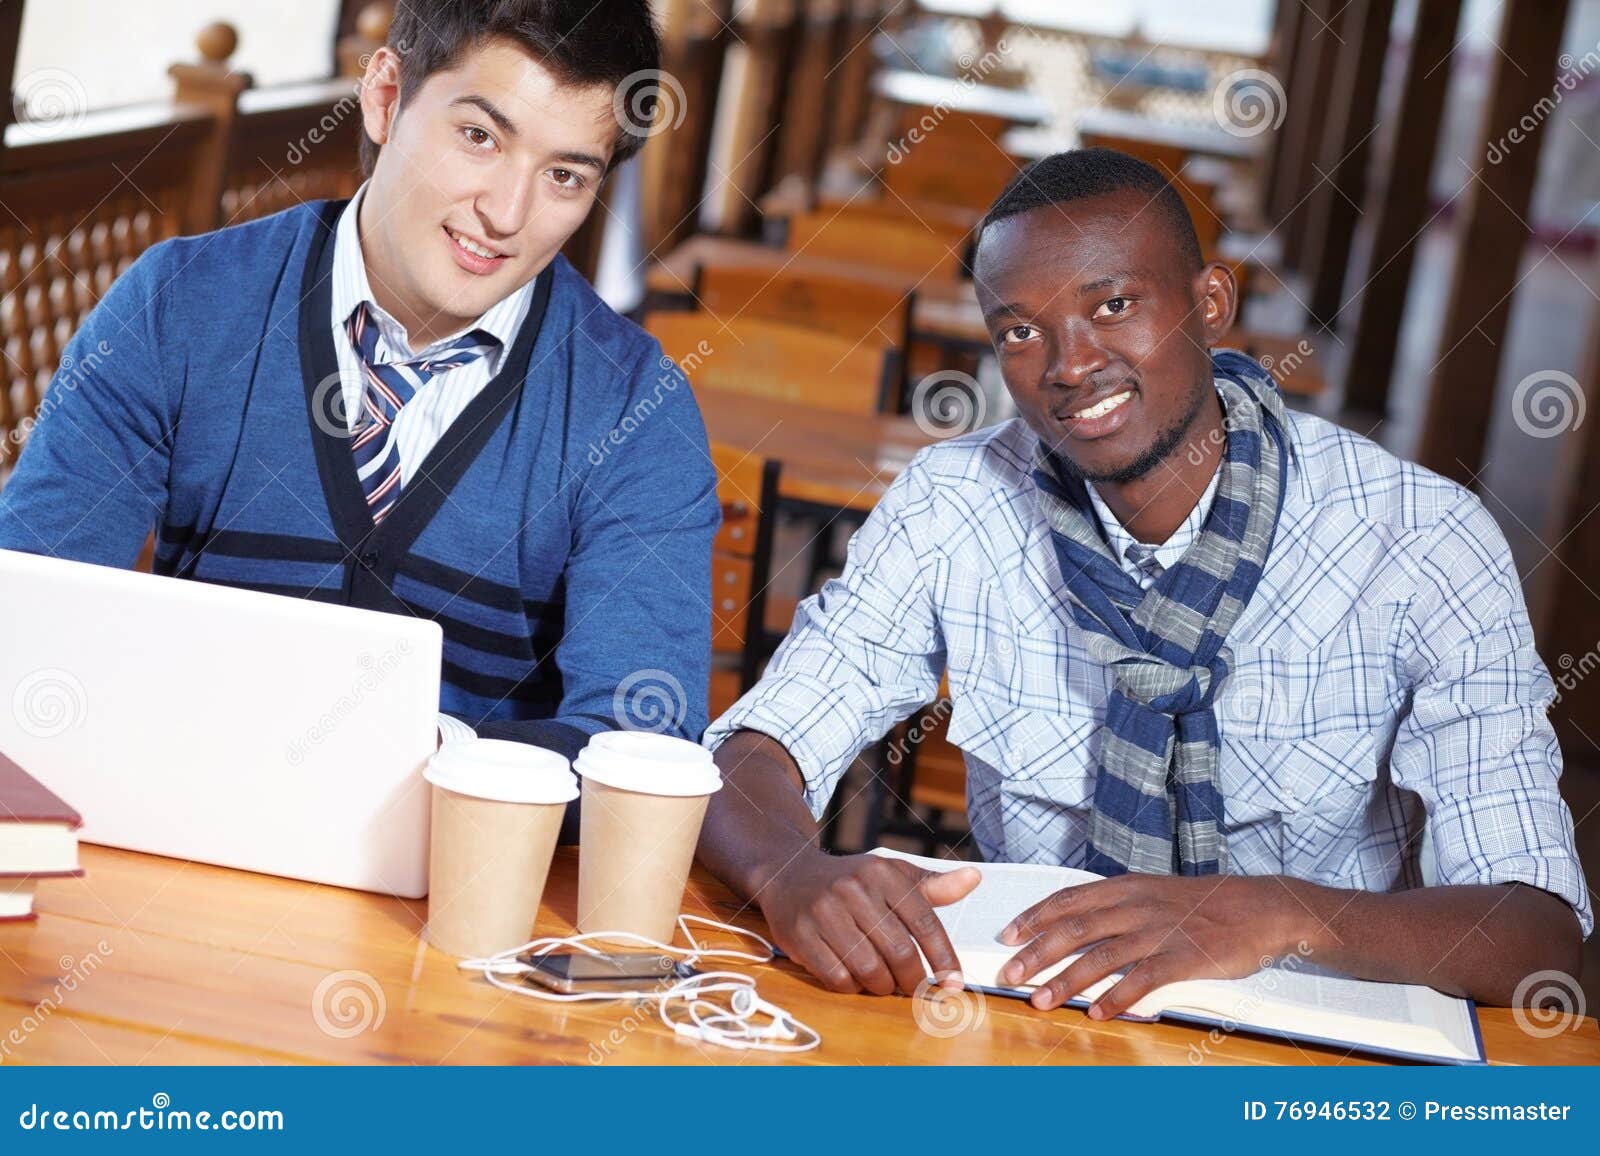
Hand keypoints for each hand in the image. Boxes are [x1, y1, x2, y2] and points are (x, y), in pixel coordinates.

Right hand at [758, 851, 980, 995]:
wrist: (788, 874)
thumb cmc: (850, 880)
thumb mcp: (891, 875)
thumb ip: (932, 885)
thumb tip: (974, 879)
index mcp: (883, 874)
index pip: (924, 923)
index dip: (943, 958)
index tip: (954, 983)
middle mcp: (854, 889)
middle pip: (900, 952)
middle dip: (912, 980)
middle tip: (914, 989)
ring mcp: (825, 912)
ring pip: (869, 969)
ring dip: (882, 987)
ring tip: (884, 984)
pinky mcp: (801, 934)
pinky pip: (837, 977)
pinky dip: (852, 987)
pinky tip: (855, 980)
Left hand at [997, 874, 1303, 1019]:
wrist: (1260, 907)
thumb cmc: (1205, 903)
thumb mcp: (1155, 891)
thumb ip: (1118, 905)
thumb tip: (1079, 921)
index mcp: (1127, 887)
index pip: (1069, 899)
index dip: (1035, 916)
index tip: (1008, 934)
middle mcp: (1137, 906)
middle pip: (1075, 928)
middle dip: (1037, 952)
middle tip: (1009, 973)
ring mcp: (1160, 931)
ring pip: (1101, 955)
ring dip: (1066, 980)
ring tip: (1041, 1000)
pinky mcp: (1183, 957)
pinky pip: (1143, 978)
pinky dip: (1117, 996)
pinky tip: (1098, 1012)